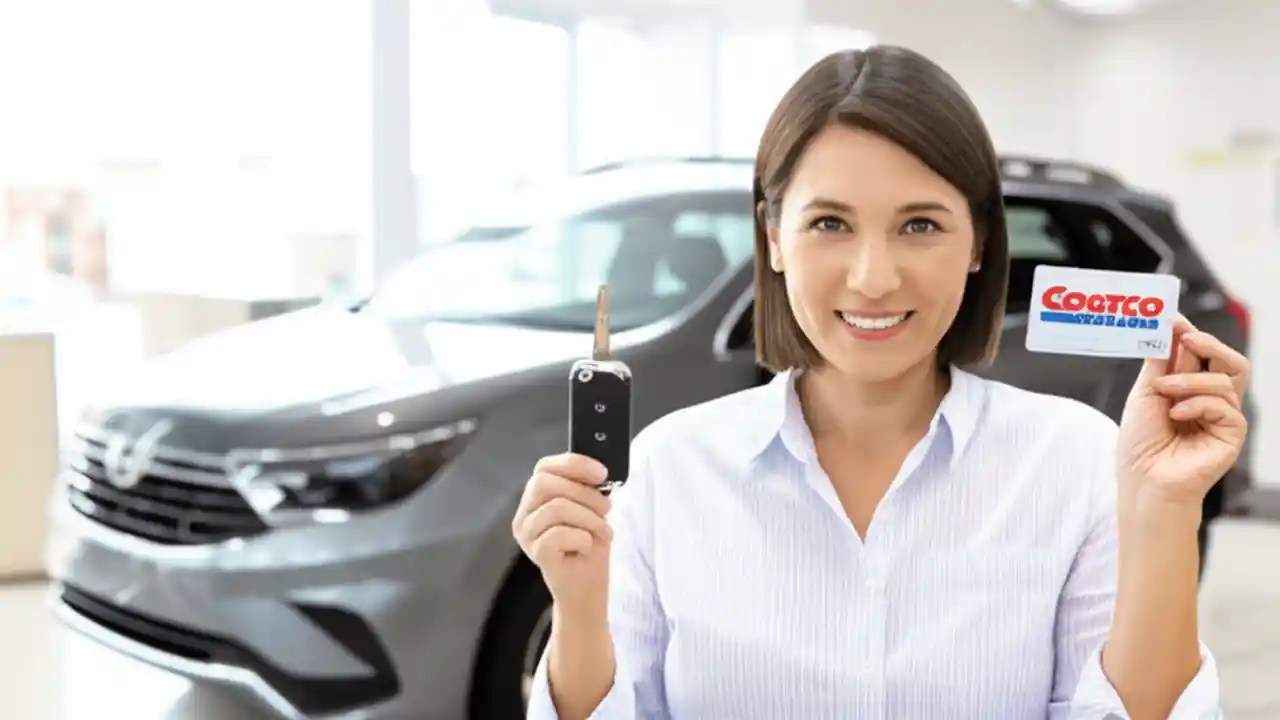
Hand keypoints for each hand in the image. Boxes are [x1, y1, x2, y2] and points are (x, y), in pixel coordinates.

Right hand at [512, 453, 613, 613]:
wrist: (588, 588)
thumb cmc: (589, 546)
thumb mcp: (591, 508)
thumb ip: (586, 487)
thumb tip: (597, 469)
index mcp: (536, 498)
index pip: (544, 467)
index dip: (574, 464)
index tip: (601, 474)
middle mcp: (524, 513)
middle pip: (544, 483)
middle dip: (584, 493)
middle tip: (605, 510)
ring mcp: (526, 534)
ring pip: (556, 507)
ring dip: (589, 518)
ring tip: (601, 531)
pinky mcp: (536, 552)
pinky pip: (559, 534)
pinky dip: (583, 538)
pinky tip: (586, 547)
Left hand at [1117, 315, 1250, 505]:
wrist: (1143, 480)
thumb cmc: (1141, 443)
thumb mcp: (1146, 393)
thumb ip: (1159, 362)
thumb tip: (1166, 326)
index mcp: (1189, 389)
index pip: (1201, 355)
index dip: (1191, 334)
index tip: (1174, 318)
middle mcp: (1210, 400)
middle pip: (1229, 361)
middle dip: (1209, 343)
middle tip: (1187, 338)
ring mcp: (1223, 417)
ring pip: (1226, 380)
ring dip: (1190, 380)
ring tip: (1164, 390)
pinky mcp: (1232, 435)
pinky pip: (1226, 406)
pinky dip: (1199, 404)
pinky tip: (1178, 414)